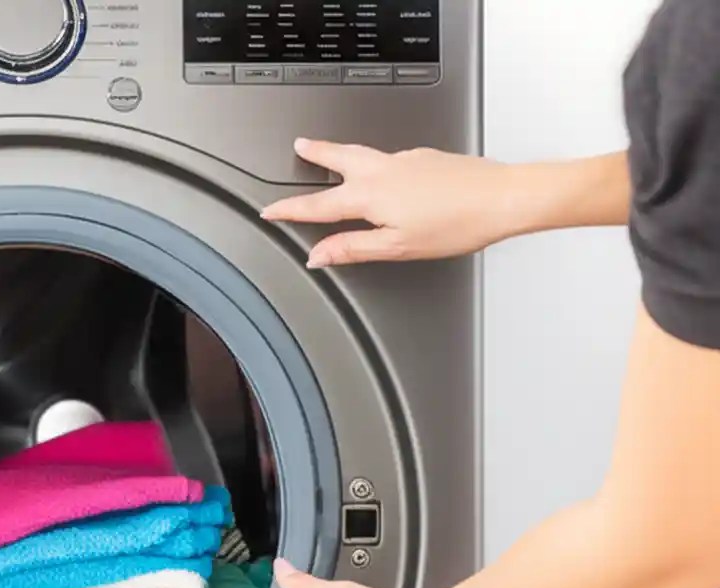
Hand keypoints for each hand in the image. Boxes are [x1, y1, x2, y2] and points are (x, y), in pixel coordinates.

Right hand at [267, 139, 518, 268]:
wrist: (503, 197)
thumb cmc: (458, 222)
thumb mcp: (398, 247)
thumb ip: (353, 248)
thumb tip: (319, 254)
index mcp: (370, 195)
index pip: (318, 205)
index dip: (290, 209)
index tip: (270, 210)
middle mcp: (383, 171)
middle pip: (337, 159)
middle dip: (314, 154)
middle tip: (299, 147)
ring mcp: (405, 160)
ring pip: (362, 152)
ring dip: (339, 150)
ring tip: (327, 149)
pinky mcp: (425, 157)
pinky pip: (387, 156)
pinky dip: (372, 159)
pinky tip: (381, 170)